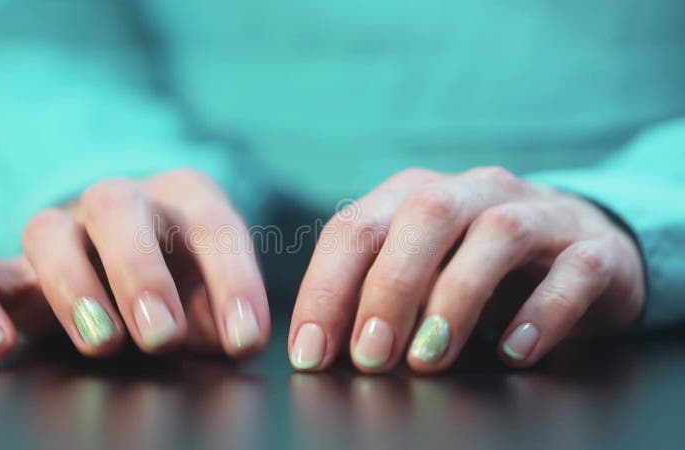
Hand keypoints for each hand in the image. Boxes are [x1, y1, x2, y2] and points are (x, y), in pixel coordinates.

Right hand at [0, 170, 269, 358]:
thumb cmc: (186, 279)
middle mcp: (120, 204)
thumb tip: (234, 339)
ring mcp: (62, 231)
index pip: (213, 226)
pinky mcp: (12, 267)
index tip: (243, 340)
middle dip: (139, 272)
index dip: (233, 282)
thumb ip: (222, 312)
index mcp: (184, 199)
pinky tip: (0, 344)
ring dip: (72, 287)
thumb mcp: (213, 290)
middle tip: (160, 335)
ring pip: (46, 231)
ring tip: (102, 343)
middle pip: (116, 207)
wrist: (131, 257)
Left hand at [288, 167, 644, 372]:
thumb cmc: (479, 266)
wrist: (580, 246)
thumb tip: (325, 348)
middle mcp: (474, 192)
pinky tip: (514, 352)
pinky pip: (573, 271)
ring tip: (430, 358)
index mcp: (416, 194)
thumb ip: (376, 293)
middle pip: (423, 218)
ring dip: (456, 299)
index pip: (356, 228)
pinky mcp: (592, 249)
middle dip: (389, 289)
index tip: (311, 352)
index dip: (326, 288)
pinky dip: (542, 313)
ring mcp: (539, 214)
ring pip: (496, 235)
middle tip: (370, 357)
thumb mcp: (421, 270)